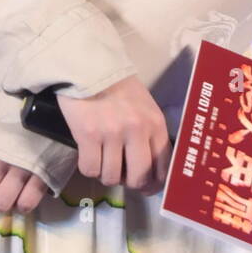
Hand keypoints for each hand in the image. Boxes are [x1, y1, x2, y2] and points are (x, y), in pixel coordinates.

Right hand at [56, 74, 171, 192]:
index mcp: (155, 123)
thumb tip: (149, 171)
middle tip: (121, 175)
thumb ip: (150, 134)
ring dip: (105, 173)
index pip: (163, 166)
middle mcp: (136, 130)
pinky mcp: (87, 135)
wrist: (89, 65)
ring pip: (111, 177)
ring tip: (102, 158)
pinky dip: (88, 167)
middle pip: (139, 178)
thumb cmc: (118, 87)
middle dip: (130, 183)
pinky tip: (88, 153)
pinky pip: (90, 169)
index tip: (146, 186)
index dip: (154, 184)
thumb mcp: (145, 107)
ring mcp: (111, 133)